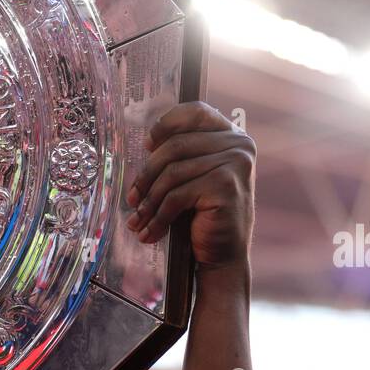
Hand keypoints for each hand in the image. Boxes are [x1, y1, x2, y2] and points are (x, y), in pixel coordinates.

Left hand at [125, 102, 254, 269]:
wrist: (224, 256)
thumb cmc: (205, 217)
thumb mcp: (195, 178)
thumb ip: (182, 155)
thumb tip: (147, 144)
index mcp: (232, 135)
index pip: (195, 112)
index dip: (166, 125)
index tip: (147, 146)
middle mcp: (238, 145)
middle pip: (176, 146)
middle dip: (146, 175)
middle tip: (131, 198)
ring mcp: (234, 164)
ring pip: (172, 173)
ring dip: (148, 201)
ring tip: (137, 221)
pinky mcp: (225, 186)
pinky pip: (177, 196)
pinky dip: (158, 216)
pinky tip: (150, 232)